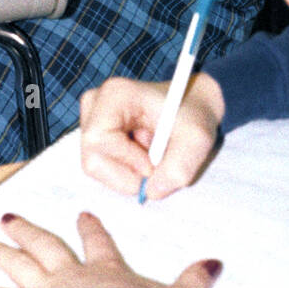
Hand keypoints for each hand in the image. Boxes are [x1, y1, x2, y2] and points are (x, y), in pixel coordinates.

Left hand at [0, 211, 221, 287]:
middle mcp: (71, 273)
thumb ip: (192, 281)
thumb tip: (215, 262)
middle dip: (28, 231)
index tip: (82, 213)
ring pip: (17, 264)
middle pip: (46, 246)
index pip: (97, 244)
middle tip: (10, 216)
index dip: (89, 228)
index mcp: (106, 270)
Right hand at [79, 72, 224, 199]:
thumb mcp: (197, 139)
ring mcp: (91, 119)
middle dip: (126, 173)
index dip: (125, 160)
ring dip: (127, 172)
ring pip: (95, 166)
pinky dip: (125, 170)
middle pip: (92, 158)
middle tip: (154, 168)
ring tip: (151, 157)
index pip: (98, 140)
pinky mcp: (95, 133)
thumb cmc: (191, 114)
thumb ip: (178, 168)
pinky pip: (101, 166)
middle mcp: (95, 104)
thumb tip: (151, 192)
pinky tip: (143, 156)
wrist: (190, 104)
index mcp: (114, 95)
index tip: (152, 166)